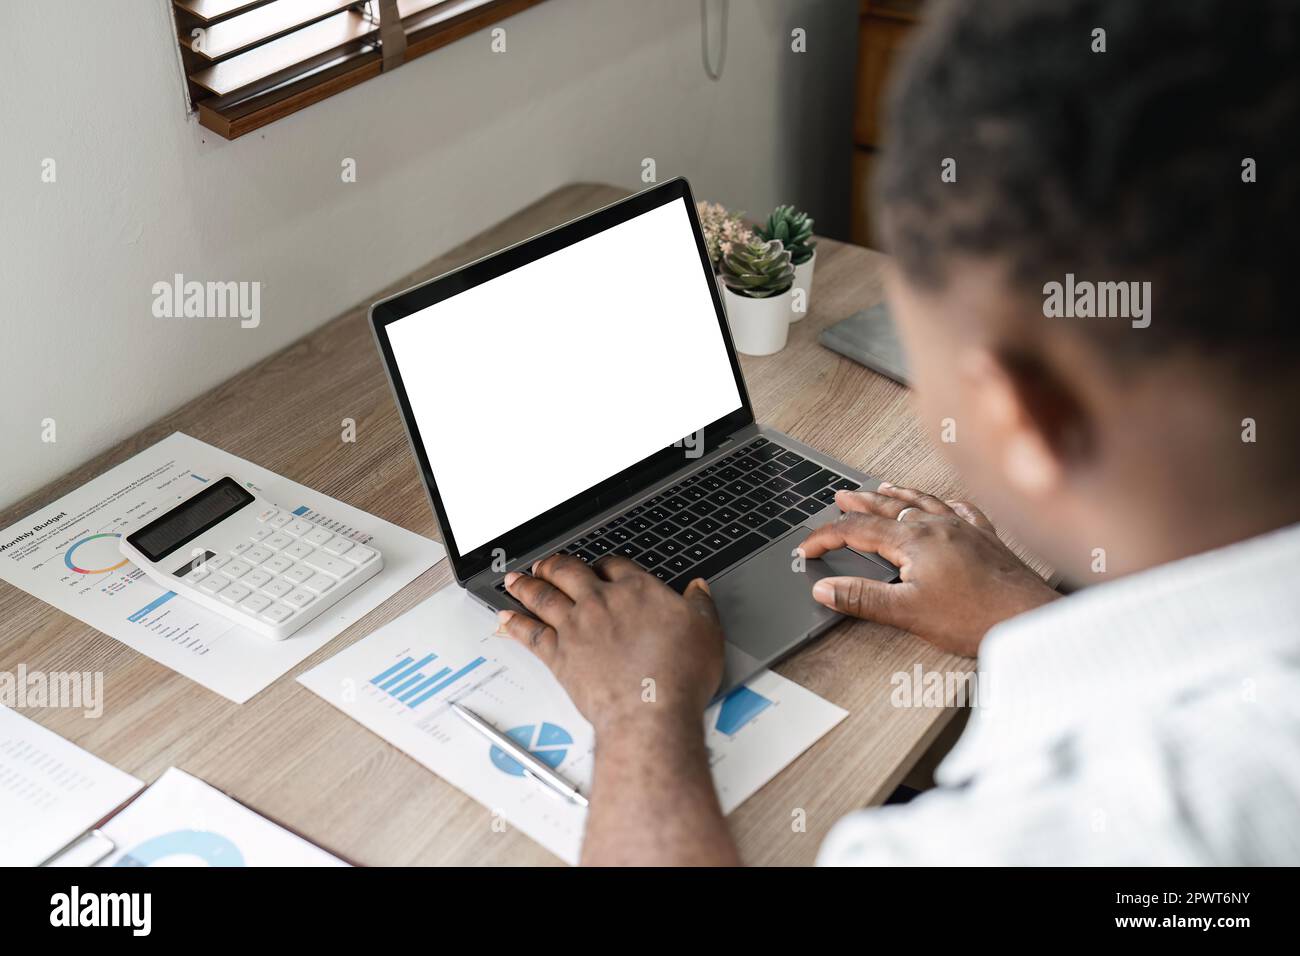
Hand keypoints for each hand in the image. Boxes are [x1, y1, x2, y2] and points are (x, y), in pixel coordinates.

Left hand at [496, 554, 724, 733]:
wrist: (649, 710)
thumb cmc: (678, 676)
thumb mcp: (706, 631)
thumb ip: (700, 606)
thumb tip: (698, 590)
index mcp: (636, 591)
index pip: (614, 566)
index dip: (604, 564)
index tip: (600, 567)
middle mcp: (600, 603)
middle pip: (570, 572)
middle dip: (556, 566)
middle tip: (546, 564)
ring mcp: (576, 627)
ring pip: (543, 596)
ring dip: (527, 586)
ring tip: (516, 579)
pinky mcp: (558, 655)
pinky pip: (530, 634)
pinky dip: (515, 624)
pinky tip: (506, 617)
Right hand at [799, 483, 1058, 656]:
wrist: (1031, 619)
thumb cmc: (977, 617)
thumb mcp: (907, 613)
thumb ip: (862, 598)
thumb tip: (825, 588)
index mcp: (915, 541)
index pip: (858, 530)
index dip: (827, 537)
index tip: (807, 549)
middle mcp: (939, 526)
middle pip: (890, 507)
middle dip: (860, 502)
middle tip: (840, 496)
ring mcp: (965, 529)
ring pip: (923, 503)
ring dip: (898, 494)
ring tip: (883, 486)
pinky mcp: (988, 539)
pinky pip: (961, 510)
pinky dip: (945, 504)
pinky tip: (946, 504)